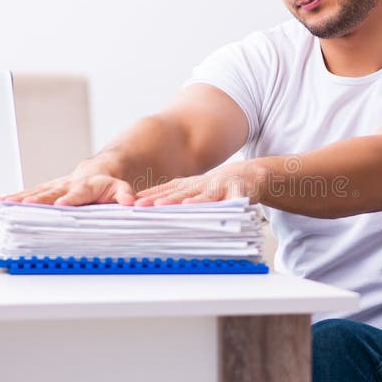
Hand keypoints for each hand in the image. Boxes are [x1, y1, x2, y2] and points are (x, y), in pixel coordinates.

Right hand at [1, 173, 135, 206]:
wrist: (101, 169)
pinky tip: (2, 202)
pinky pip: (31, 193)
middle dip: (40, 199)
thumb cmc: (110, 184)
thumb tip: (130, 203)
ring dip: (22, 198)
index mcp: (88, 184)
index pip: (80, 192)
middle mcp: (69, 183)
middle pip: (53, 192)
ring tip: (6, 204)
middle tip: (28, 205)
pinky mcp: (48, 189)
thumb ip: (125, 195)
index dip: (71, 199)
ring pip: (38, 191)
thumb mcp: (122, 188)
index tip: (62, 205)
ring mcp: (57, 186)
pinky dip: (17, 198)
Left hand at [134, 160, 266, 205]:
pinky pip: (234, 199)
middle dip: (167, 201)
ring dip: (197, 200)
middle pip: (182, 194)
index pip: (166, 193)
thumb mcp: (190, 190)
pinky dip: (231, 202)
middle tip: (151, 206)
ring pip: (207, 196)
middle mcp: (202, 186)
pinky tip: (226, 205)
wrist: (246, 176)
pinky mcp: (238, 192)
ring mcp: (220, 188)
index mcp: (188, 187)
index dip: (151, 199)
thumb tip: (141, 204)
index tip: (135, 205)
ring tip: (185, 205)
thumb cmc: (214, 188)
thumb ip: (169, 196)